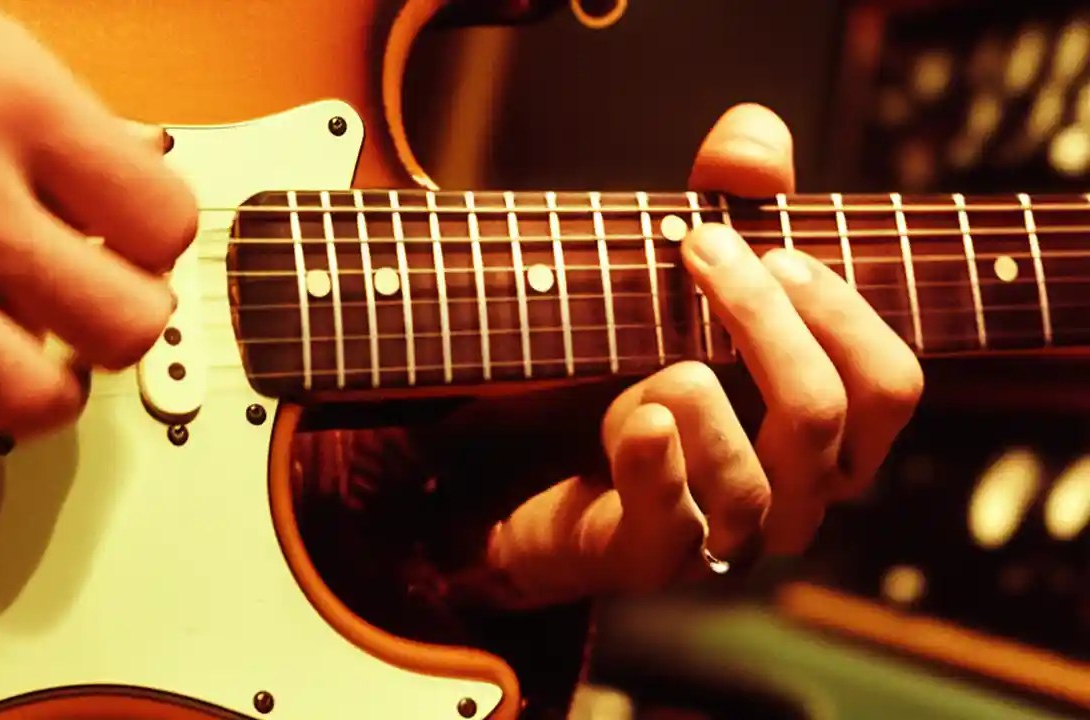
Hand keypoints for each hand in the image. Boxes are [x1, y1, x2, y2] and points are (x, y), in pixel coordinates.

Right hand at [0, 0, 195, 444]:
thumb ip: (70, 134)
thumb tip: (136, 203)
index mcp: (14, 107)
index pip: (161, 223)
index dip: (162, 241)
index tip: (140, 243)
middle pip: (117, 326)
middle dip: (127, 325)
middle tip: (103, 309)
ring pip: (23, 395)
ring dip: (45, 384)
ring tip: (36, 353)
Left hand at [470, 104, 923, 607]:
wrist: (535, 456)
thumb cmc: (640, 356)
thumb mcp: (691, 270)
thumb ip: (733, 197)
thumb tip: (754, 142)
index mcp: (833, 434)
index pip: (891, 386)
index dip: (842, 313)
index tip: (774, 249)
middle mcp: (799, 496)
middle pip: (822, 414)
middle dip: (760, 322)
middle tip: (697, 247)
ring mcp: (728, 536)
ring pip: (744, 473)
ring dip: (677, 389)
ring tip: (633, 364)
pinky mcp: (653, 556)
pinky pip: (670, 518)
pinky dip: (653, 459)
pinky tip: (638, 418)